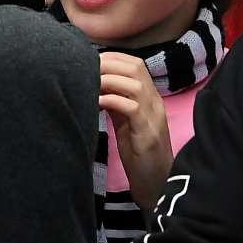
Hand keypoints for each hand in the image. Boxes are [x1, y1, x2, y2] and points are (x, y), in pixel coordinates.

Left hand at [99, 52, 174, 213]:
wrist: (156, 184)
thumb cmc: (138, 153)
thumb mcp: (126, 121)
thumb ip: (115, 101)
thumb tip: (93, 82)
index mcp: (150, 98)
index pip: (135, 64)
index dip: (111, 58)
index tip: (89, 60)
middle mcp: (155, 103)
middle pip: (136, 67)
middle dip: (107, 64)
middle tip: (85, 69)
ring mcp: (154, 117)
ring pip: (135, 84)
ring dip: (108, 79)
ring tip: (88, 83)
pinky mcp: (148, 134)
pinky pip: (132, 108)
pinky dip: (112, 100)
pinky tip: (96, 103)